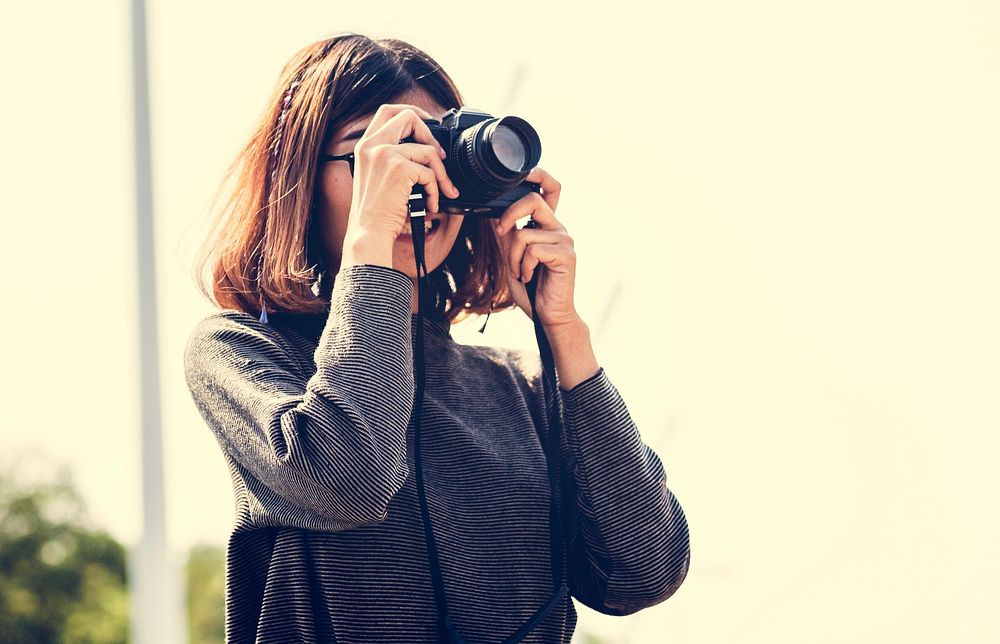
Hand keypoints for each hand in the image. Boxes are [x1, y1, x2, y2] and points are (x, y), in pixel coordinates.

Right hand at [344, 104, 459, 244]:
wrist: (368, 232)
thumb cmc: (375, 212)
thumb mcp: (377, 177)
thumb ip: (393, 158)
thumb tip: (426, 150)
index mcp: (365, 145)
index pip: (388, 111)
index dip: (413, 112)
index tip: (428, 124)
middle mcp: (372, 145)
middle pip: (408, 116)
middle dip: (431, 134)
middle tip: (440, 156)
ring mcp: (384, 154)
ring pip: (428, 151)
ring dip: (441, 174)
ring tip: (440, 192)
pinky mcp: (399, 168)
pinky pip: (430, 173)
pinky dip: (436, 190)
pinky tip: (431, 204)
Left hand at [493, 167, 580, 329]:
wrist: (548, 315)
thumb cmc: (532, 288)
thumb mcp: (512, 257)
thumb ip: (507, 235)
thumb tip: (493, 214)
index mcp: (548, 226)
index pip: (551, 190)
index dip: (540, 175)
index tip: (526, 174)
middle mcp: (559, 229)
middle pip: (533, 200)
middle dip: (509, 214)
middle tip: (500, 231)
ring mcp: (564, 241)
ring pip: (523, 234)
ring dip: (512, 257)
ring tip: (520, 272)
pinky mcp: (566, 255)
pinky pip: (532, 250)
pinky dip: (522, 266)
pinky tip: (529, 277)